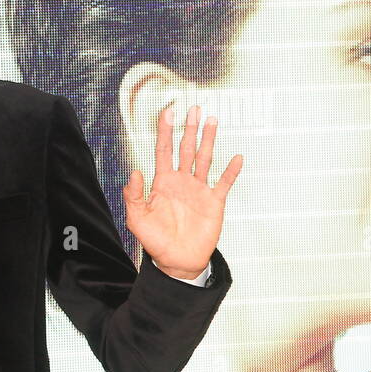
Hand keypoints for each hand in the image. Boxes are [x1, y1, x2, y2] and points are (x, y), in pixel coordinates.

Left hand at [124, 103, 242, 279]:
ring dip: (209, 140)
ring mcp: (198, 190)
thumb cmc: (156, 242)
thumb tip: (135, 172)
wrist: (177, 261)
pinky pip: (224, 183)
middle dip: (189, 129)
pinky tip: (237, 158)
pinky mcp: (214, 202)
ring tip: (212, 121)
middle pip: (186, 149)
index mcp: (162, 183)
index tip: (168, 113)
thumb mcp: (137, 219)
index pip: (163, 151)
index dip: (164, 131)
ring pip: (205, 159)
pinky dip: (231, 171)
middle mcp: (181, 182)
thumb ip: (133, 195)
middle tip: (194, 109)